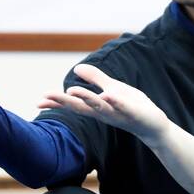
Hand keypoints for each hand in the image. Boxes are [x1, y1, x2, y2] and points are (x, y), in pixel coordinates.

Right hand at [36, 64, 169, 142]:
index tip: (39, 101)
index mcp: (98, 106)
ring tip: (72, 91)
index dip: (57, 102)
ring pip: (100, 107)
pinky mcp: (134, 113)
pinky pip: (124, 107)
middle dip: (64, 101)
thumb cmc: (132, 106)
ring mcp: (119, 113)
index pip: (74, 104)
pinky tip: (109, 96)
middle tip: (46, 96)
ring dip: (87, 99)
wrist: (154, 124)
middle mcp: (104, 112)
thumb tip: (77, 69)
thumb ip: (96, 79)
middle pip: (81, 107)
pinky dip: (116, 102)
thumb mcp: (113, 88)